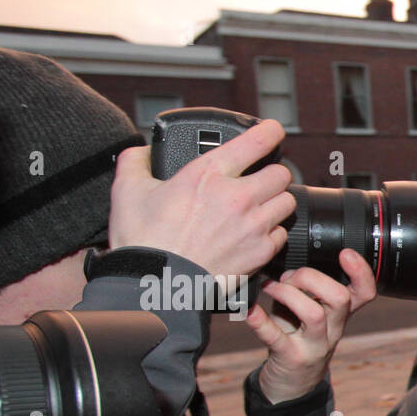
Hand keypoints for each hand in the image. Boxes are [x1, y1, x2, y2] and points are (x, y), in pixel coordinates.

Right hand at [108, 120, 294, 276]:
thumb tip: (142, 151)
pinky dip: (273, 232)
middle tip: (261, 179)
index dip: (270, 132)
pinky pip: (282, 234)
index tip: (273, 130)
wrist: (156, 285)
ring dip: (277, 201)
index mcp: (209, 174)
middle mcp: (238, 197)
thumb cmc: (144, 241)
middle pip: (282, 174)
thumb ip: (136, 160)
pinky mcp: (260, 252)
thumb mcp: (128, 189)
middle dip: (273, 174)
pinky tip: (256, 233)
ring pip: (288, 202)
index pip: (256, 141)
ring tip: (261, 206)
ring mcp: (253, 226)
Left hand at [250, 249, 377, 403]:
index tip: (345, 253)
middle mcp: (333, 330)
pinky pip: (277, 338)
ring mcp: (315, 346)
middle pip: (340, 298)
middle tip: (289, 276)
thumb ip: (306, 287)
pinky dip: (261, 322)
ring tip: (270, 287)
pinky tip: (249, 310)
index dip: (361, 272)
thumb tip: (285, 257)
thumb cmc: (297, 336)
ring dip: (288, 294)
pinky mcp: (291, 358)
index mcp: (341, 315)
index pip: (365, 292)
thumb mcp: (309, 311)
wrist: (292, 383)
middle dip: (311, 278)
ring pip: (314, 315)